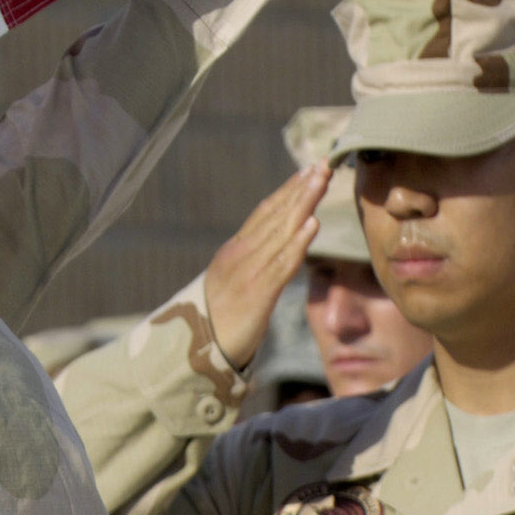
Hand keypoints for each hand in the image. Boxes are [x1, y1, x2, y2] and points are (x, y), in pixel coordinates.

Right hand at [205, 167, 329, 367]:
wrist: (191, 350)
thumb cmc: (215, 319)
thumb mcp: (231, 281)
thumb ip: (251, 262)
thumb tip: (275, 248)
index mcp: (235, 250)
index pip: (265, 212)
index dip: (288, 190)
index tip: (308, 170)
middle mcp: (240, 254)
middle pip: (276, 214)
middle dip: (301, 188)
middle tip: (322, 164)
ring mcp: (248, 272)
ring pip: (281, 231)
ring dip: (303, 204)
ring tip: (321, 181)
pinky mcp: (257, 294)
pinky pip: (281, 264)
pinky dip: (297, 242)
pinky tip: (312, 224)